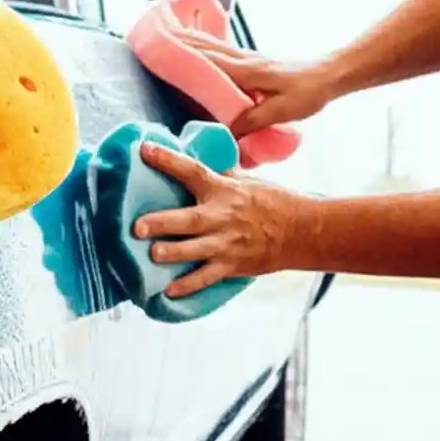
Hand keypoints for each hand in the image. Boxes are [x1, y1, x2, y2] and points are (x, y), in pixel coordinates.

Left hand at [132, 142, 313, 296]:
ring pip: (195, 251)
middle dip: (163, 223)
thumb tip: (195, 157)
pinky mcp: (231, 265)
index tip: (144, 150)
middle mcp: (222, 217)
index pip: (192, 171)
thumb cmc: (272, 201)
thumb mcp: (246, 181)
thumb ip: (218, 175)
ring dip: (173, 254)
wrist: (301, 231)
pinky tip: (168, 291)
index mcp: (223, 190)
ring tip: (153, 255)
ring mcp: (226, 244)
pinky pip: (206, 278)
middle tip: (138, 226)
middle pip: (189, 220)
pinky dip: (188, 285)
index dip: (168, 160)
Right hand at [176, 30, 337, 137]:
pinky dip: (204, 47)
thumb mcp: (282, 112)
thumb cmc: (309, 92)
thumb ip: (252, 121)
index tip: (160, 53)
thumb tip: (225, 133)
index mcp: (246, 71)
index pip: (208, 61)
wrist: (331, 74)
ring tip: (167, 40)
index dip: (184, 57)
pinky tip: (198, 48)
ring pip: (212, 47)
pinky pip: (221, 51)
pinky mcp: (253, 61)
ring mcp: (248, 58)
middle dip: (179, 45)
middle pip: (205, 49)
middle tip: (154, 41)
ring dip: (190, 43)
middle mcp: (243, 60)